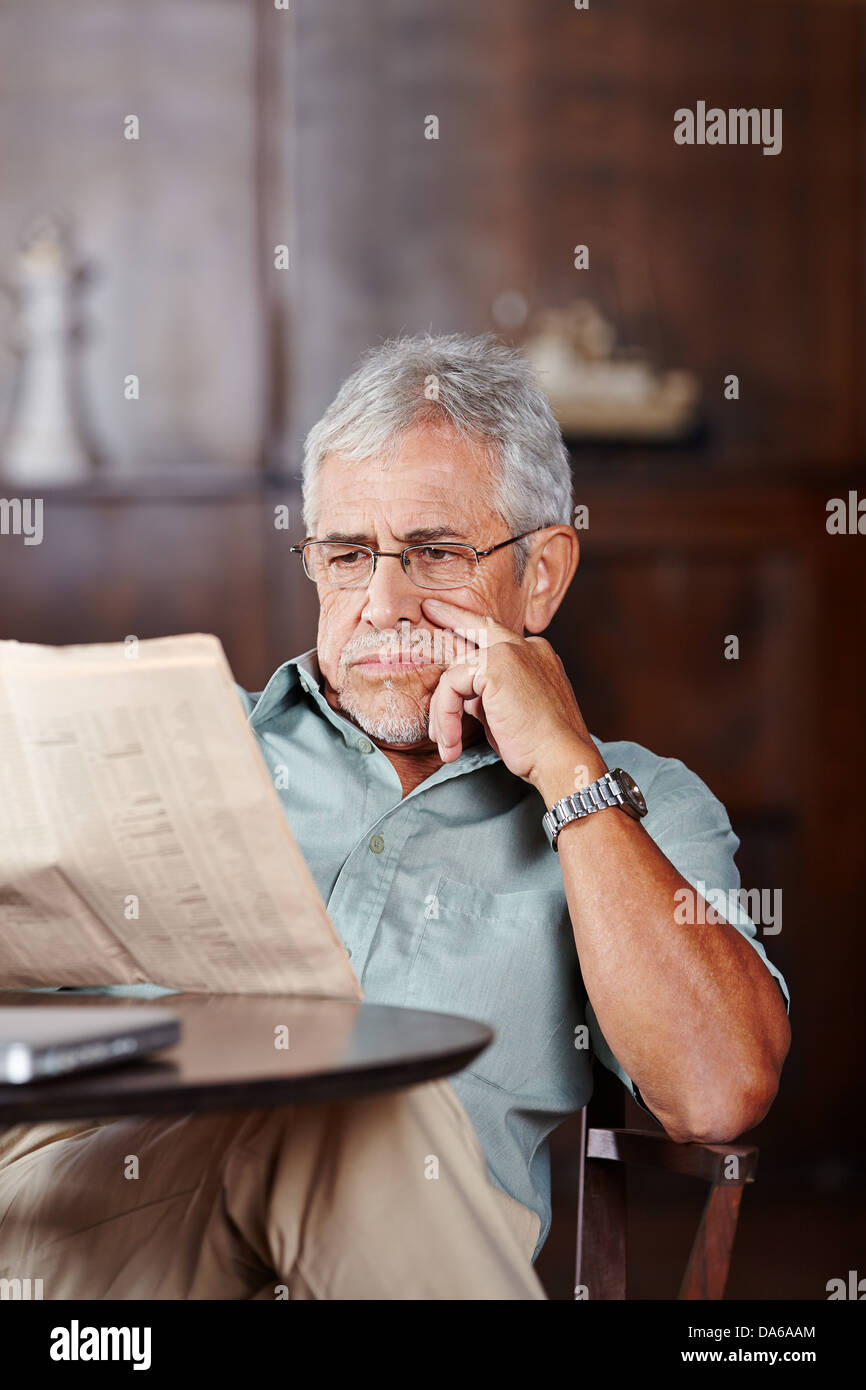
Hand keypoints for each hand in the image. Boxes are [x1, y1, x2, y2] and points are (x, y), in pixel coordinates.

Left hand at [420, 597, 605, 796]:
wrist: (561, 758)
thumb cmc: (537, 746)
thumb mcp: (507, 712)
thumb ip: (486, 694)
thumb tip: (460, 692)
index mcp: (536, 655)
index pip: (495, 635)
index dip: (468, 626)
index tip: (446, 620)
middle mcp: (527, 646)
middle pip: (478, 627)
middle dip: (451, 616)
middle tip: (428, 608)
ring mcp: (511, 652)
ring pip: (456, 671)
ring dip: (442, 711)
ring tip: (445, 742)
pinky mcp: (495, 666)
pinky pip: (451, 686)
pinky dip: (445, 716)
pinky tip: (451, 742)